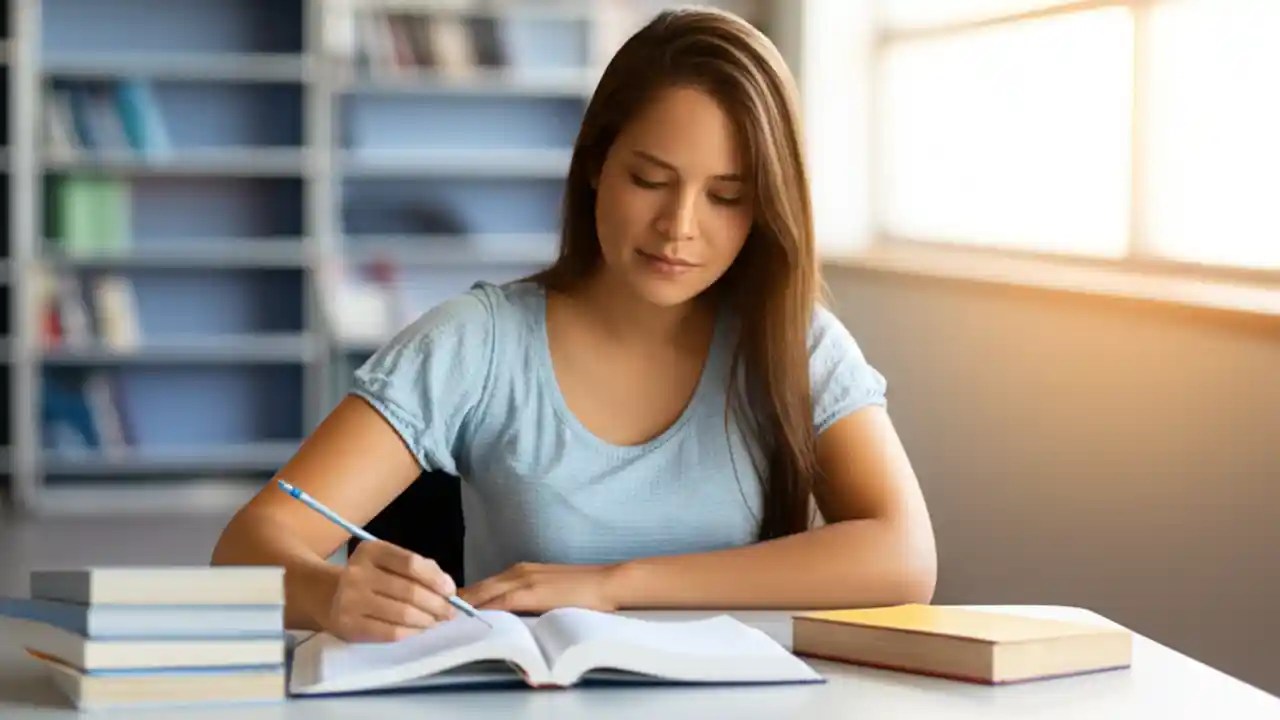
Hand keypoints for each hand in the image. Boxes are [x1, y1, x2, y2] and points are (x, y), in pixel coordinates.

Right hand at [326, 540, 457, 641]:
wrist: (323, 595)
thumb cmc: (366, 576)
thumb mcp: (385, 560)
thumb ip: (416, 567)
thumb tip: (447, 587)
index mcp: (371, 552)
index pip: (411, 563)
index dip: (436, 578)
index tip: (450, 591)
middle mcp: (358, 574)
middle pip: (409, 591)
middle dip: (436, 604)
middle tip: (448, 612)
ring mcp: (351, 601)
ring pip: (402, 614)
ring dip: (427, 620)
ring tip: (435, 621)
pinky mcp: (350, 626)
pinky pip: (390, 633)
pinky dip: (412, 632)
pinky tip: (418, 630)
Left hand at [459, 562, 621, 613]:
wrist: (607, 582)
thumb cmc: (583, 589)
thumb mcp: (548, 590)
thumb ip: (527, 598)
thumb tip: (509, 615)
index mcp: (519, 571)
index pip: (482, 586)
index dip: (463, 600)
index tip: (447, 612)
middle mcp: (516, 572)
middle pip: (476, 588)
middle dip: (456, 604)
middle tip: (436, 618)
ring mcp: (522, 580)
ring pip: (482, 594)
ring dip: (464, 608)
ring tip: (445, 622)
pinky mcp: (529, 591)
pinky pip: (498, 602)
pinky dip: (481, 611)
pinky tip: (469, 621)